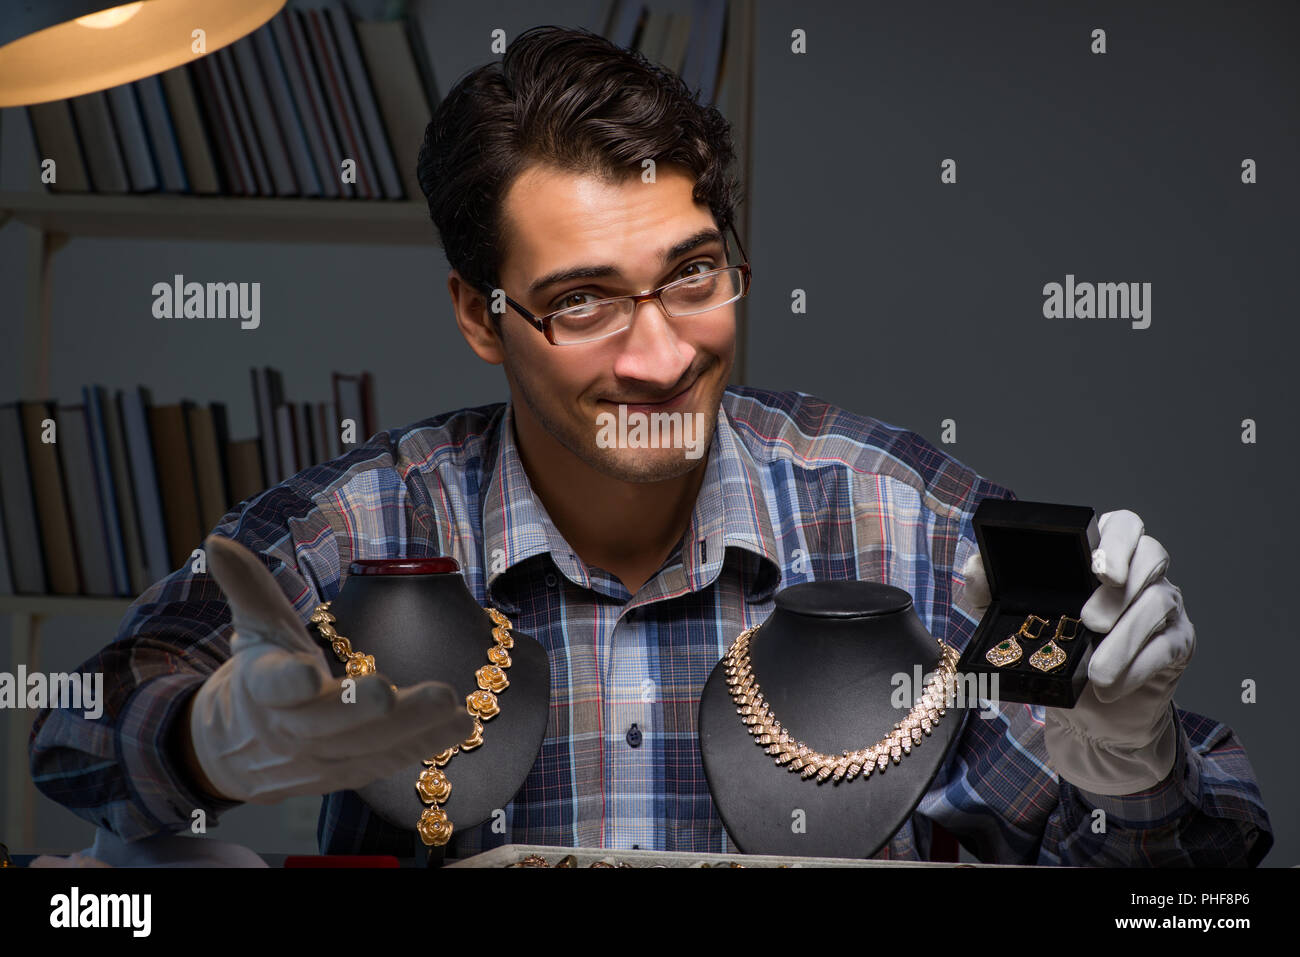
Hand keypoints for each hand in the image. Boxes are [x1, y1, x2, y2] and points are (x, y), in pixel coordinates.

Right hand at [188, 535, 474, 804]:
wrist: (236, 748)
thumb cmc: (258, 674)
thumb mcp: (252, 629)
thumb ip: (247, 586)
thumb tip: (217, 542)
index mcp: (261, 687)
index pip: (271, 685)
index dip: (289, 682)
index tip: (310, 674)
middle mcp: (288, 730)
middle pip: (324, 724)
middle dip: (357, 710)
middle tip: (389, 693)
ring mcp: (319, 759)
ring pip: (365, 747)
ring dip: (410, 727)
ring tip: (451, 703)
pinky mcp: (348, 774)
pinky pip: (388, 762)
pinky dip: (426, 745)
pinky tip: (462, 724)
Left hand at [960, 509, 1194, 793]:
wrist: (1086, 714)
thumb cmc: (1056, 652)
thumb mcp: (1013, 618)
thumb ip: (991, 589)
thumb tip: (975, 567)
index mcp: (1104, 555)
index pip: (1123, 526)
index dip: (1117, 539)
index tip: (1097, 568)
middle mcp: (1140, 574)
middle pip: (1152, 555)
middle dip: (1123, 584)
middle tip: (1091, 620)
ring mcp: (1165, 607)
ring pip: (1160, 602)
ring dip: (1126, 637)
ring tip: (1097, 668)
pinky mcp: (1177, 645)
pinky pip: (1167, 647)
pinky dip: (1136, 667)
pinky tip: (1109, 685)